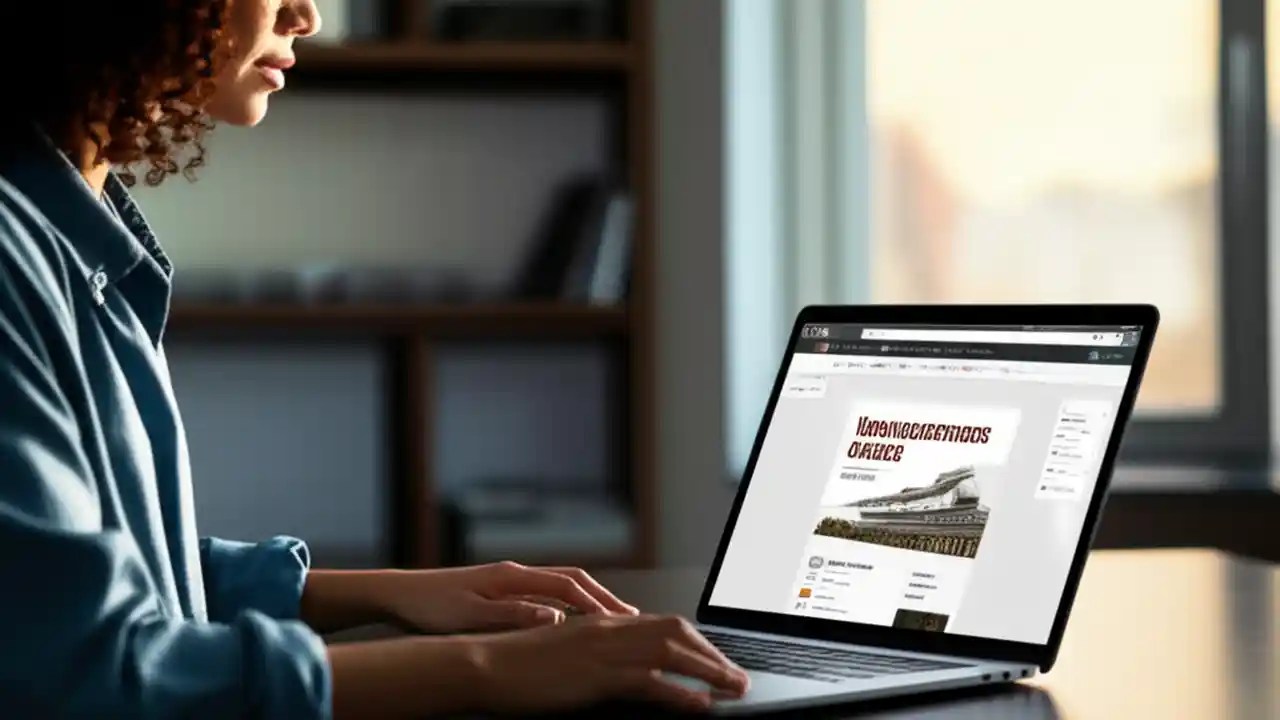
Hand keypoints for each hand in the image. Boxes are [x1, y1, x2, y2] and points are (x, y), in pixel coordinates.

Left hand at [376, 561, 638, 633]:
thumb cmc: (430, 608)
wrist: (398, 595)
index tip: (626, 621)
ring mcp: (509, 580)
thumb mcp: (471, 616)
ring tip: (614, 622)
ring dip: (589, 601)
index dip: (599, 604)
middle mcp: (515, 573)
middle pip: (573, 580)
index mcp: (512, 576)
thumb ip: (514, 616)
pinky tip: (575, 625)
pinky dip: (569, 606)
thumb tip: (556, 617)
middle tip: (634, 619)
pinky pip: (546, 594)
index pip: (568, 586)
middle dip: (605, 598)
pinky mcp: (501, 590)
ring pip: (561, 587)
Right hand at [475, 614, 750, 713]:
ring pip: (671, 654)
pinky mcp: (594, 677)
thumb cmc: (516, 665)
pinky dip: (679, 693)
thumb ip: (596, 652)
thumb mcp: (564, 652)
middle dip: (712, 655)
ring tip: (733, 690)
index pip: (663, 625)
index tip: (717, 662)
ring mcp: (602, 651)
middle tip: (737, 678)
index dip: (697, 643)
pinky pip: (647, 682)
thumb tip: (625, 666)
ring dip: (709, 672)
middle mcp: (608, 629)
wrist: (483, 666)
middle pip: (676, 633)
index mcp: (602, 622)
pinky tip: (699, 705)